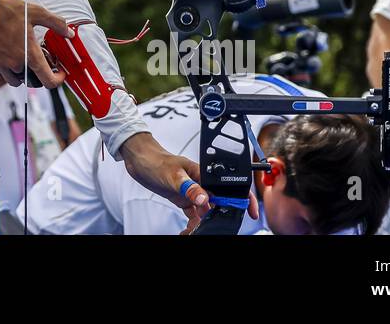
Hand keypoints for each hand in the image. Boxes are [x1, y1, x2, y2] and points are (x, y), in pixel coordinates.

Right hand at [0, 0, 68, 88]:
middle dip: (38, 74)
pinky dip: (5, 71)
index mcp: (30, 54)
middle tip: (38, 61)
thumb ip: (55, 23)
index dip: (57, 80)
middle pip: (31, 80)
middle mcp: (16, 64)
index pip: (48, 80)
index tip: (59, 73)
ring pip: (14, 80)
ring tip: (23, 60)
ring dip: (21, 75)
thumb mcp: (35, 11)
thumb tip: (69, 33)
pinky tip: (7, 58)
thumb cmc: (6, 10)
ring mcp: (1, 65)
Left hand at [120, 131, 260, 233]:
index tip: (250, 213)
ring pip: (207, 211)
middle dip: (220, 216)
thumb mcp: (173, 175)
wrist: (138, 159)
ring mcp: (193, 190)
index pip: (230, 187)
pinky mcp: (183, 197)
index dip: (243, 200)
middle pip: (220, 202)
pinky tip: (188, 231)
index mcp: (204, 173)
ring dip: (205, 222)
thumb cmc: (155, 160)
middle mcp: (201, 183)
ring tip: (195, 231)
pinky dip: (194, 224)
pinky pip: (194, 214)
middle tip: (214, 227)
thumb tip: (204, 200)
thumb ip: (189, 188)